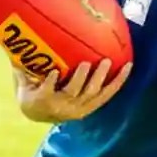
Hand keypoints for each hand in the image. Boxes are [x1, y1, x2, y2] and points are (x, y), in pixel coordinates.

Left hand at [15, 59, 130, 123]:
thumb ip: (85, 79)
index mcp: (86, 107)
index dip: (119, 80)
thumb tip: (100, 46)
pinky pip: (48, 90)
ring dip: (80, 77)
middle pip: (92, 92)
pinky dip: (52, 80)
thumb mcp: (72, 93)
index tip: (128, 64)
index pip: (107, 94)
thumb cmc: (56, 96)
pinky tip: (54, 71)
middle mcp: (74, 109)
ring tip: (85, 63)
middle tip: (106, 60)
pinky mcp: (40, 101)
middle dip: (100, 76)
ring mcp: (57, 106)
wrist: (27, 110)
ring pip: (73, 91)